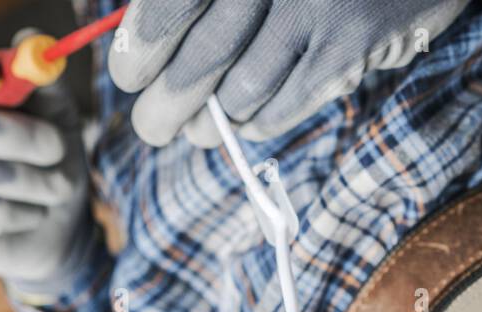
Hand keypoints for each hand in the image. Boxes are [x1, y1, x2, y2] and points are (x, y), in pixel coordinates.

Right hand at [0, 40, 93, 300]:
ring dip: (26, 179)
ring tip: (59, 185)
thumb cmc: (53, 162)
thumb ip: (43, 81)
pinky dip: (17, 213)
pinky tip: (34, 213)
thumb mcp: (58, 116)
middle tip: (55, 146)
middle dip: (7, 134)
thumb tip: (30, 40)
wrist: (63, 226)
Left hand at [108, 0, 470, 145]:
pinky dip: (257, 122)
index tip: (127, 78)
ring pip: (244, 90)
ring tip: (197, 130)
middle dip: (168, 106)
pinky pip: (288, 103)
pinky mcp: (353, 45)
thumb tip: (134, 40)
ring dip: (213, 122)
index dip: (141, 49)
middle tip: (151, 128)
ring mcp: (319, 7)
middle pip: (204, 56)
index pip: (173, 5)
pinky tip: (244, 121)